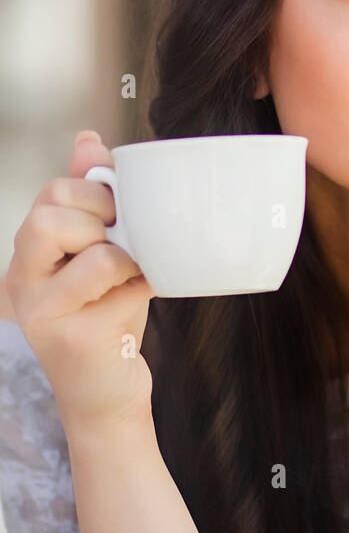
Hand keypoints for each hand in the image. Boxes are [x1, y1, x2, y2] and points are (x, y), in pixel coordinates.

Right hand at [6, 130, 154, 438]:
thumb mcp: (94, 252)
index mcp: (28, 255)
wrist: (103, 393)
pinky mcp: (76, 339)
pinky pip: (121, 290)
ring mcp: (45, 314)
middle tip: (120, 240)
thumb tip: (88, 139)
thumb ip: (87, 199)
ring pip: (92, 253)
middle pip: (50, 218)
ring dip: (125, 256)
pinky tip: (140, 295)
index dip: (92, 192)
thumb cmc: (103, 318)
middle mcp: (24, 282)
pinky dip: (141, 283)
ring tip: (129, 272)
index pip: (50, 194)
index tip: (115, 213)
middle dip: (100, 218)